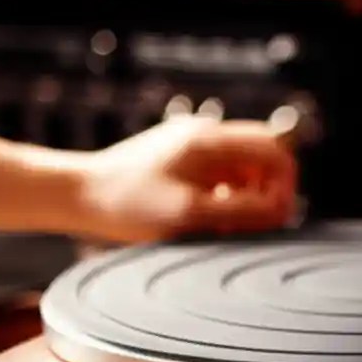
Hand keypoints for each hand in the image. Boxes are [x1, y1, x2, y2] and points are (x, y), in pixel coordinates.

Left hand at [71, 116, 297, 241]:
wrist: (75, 195)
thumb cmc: (125, 205)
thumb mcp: (189, 215)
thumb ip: (241, 212)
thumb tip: (282, 209)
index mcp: (210, 140)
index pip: (276, 150)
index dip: (286, 185)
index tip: (276, 217)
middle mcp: (205, 135)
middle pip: (264, 158)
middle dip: (267, 193)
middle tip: (254, 227)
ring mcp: (192, 145)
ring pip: (244, 169)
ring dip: (247, 198)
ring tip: (227, 227)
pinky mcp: (181, 159)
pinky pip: (222, 175)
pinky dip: (227, 198)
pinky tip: (208, 220)